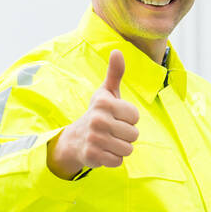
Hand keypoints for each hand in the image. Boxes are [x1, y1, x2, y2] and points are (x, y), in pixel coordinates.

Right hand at [47, 50, 139, 177]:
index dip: (129, 119)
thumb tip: (117, 50)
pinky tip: (103, 151)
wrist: (75, 139)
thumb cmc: (98, 113)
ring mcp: (95, 138)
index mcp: (104, 103)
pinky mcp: (93, 156)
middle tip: (112, 131)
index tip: (116, 117)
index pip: (135, 117)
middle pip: (134, 134)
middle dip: (126, 135)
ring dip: (121, 148)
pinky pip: (118, 161)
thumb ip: (115, 73)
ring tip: (108, 141)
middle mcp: (98, 120)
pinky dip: (113, 159)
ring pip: (128, 149)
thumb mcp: (106, 93)